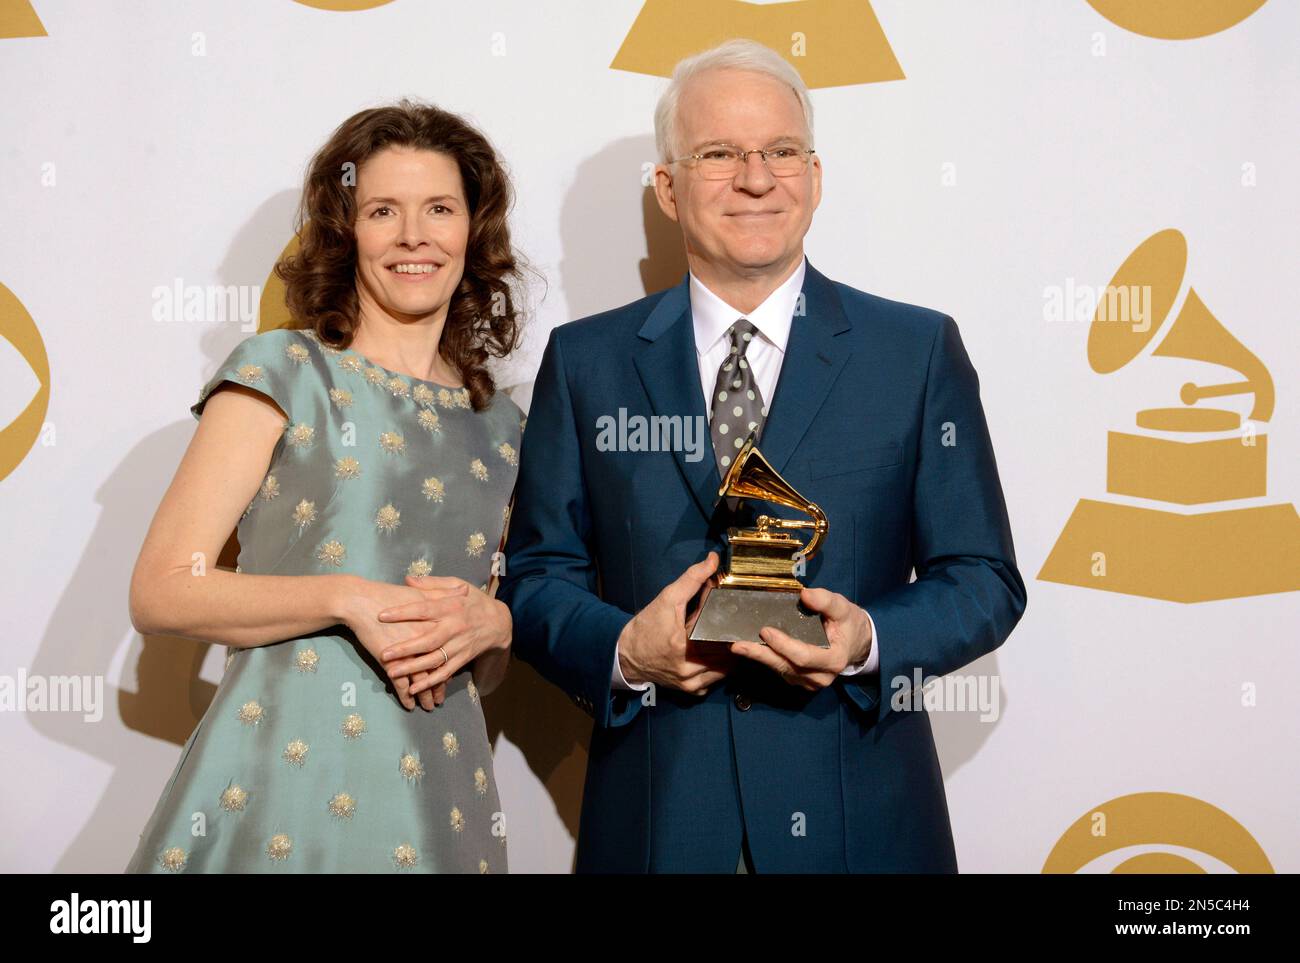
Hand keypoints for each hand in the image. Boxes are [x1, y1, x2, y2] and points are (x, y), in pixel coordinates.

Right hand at [338, 578, 447, 710]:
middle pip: (437, 668)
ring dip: (425, 696)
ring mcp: (408, 653)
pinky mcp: (391, 662)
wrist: (361, 601)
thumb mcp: (422, 591)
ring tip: (428, 706)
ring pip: (422, 680)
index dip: (450, 664)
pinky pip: (402, 685)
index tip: (452, 676)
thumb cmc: (390, 595)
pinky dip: (406, 696)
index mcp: (435, 624)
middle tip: (440, 700)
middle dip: (439, 687)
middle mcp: (425, 641)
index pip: (448, 648)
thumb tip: (464, 591)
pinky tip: (409, 705)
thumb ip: (445, 593)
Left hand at [378, 576, 511, 696]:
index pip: (424, 609)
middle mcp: (455, 627)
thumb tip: (407, 580)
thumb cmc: (472, 601)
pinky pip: (445, 673)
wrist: (499, 622)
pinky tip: (413, 689)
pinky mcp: (462, 659)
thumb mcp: (456, 585)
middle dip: (405, 648)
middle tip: (384, 654)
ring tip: (392, 672)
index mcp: (451, 606)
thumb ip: (432, 584)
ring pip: (435, 659)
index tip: (381, 616)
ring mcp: (459, 645)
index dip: (403, 612)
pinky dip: (430, 683)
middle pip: (428, 640)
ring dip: (413, 668)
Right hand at [616, 552, 734, 695]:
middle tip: (723, 624)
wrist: (625, 654)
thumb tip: (712, 560)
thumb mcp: (667, 598)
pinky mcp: (690, 690)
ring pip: (725, 667)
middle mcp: (688, 669)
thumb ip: (692, 579)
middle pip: (726, 650)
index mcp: (683, 647)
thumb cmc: (646, 627)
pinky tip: (711, 653)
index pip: (721, 632)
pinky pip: (715, 679)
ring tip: (718, 638)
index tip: (726, 611)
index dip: (726, 620)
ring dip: (726, 652)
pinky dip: (718, 667)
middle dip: (727, 635)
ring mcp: (690, 683)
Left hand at [729, 587, 872, 690]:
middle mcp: (821, 676)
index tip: (765, 630)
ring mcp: (809, 682)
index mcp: (834, 660)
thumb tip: (806, 594)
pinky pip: (779, 670)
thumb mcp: (842, 607)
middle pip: (786, 666)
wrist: (855, 642)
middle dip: (760, 654)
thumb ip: (825, 601)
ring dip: (758, 657)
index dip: (783, 645)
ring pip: (780, 669)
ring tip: (737, 646)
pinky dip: (765, 659)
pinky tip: (750, 649)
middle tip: (737, 645)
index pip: (803, 656)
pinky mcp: (799, 680)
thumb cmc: (847, 623)